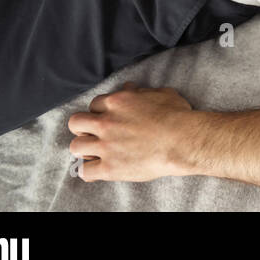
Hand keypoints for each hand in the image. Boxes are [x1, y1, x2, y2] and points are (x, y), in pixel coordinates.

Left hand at [67, 82, 193, 181]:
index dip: (100, 112)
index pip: (94, 104)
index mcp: (117, 102)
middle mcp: (106, 122)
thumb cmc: (177, 116)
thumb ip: (142, 91)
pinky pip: (85, 171)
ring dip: (83, 149)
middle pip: (76, 123)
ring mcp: (106, 146)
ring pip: (76, 146)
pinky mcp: (109, 167)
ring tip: (94, 152)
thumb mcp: (162, 94)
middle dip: (83, 128)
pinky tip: (98, 169)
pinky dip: (89, 171)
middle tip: (94, 134)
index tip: (107, 119)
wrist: (183, 141)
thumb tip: (131, 88)